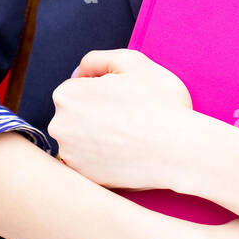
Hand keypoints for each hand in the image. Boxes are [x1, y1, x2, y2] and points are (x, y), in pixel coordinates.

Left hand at [48, 49, 192, 190]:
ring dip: (100, 136)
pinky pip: (91, 162)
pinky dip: (105, 158)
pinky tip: (126, 153)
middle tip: (130, 117)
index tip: (127, 98)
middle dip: (97, 114)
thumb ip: (96, 60)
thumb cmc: (159, 102)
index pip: (80, 88)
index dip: (106, 90)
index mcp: (67, 95)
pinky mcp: (85, 178)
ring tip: (130, 135)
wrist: (179, 149)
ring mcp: (70, 156)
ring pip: (83, 139)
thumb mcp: (131, 61)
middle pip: (77, 114)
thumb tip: (78, 75)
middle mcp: (59, 126)